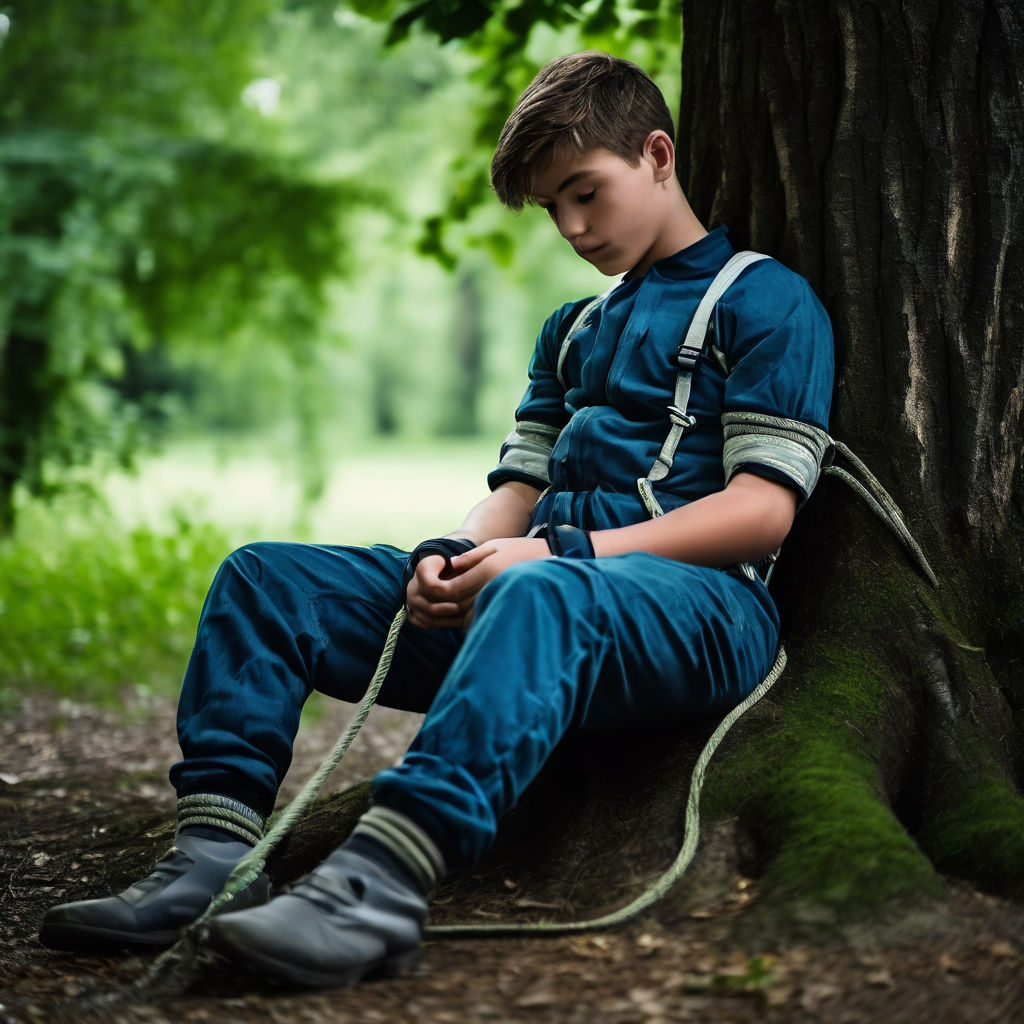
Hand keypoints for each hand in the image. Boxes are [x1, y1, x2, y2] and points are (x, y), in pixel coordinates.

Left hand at [406, 537, 549, 628]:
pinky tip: (468, 615)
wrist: (551, 563)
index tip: (436, 588)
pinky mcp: (504, 610)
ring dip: (453, 617)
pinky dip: (470, 622)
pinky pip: (480, 622)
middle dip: (442, 606)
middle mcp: (492, 589)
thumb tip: (451, 566)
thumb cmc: (522, 551)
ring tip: (447, 610)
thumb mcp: (494, 546)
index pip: (451, 589)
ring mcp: (499, 601)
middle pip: (456, 606)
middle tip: (433, 602)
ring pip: (466, 618)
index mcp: (487, 571)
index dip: (439, 592)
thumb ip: (470, 558)